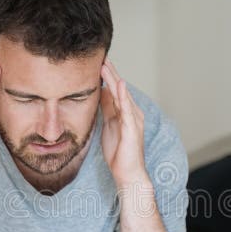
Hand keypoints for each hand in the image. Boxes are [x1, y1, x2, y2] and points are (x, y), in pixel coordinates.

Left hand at [100, 57, 147, 187]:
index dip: (107, 77)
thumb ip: (106, 111)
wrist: (127, 173)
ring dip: (114, 80)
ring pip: (122, 95)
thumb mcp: (108, 126)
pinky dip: (123, 96)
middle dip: (110, 74)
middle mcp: (132, 113)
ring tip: (106, 66)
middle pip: (119, 89)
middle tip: (101, 57)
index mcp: (124, 113)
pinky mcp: (132, 128)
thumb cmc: (118, 153)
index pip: (115, 91)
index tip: (97, 63)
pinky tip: (118, 84)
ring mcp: (133, 120)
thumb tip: (100, 94)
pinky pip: (127, 109)